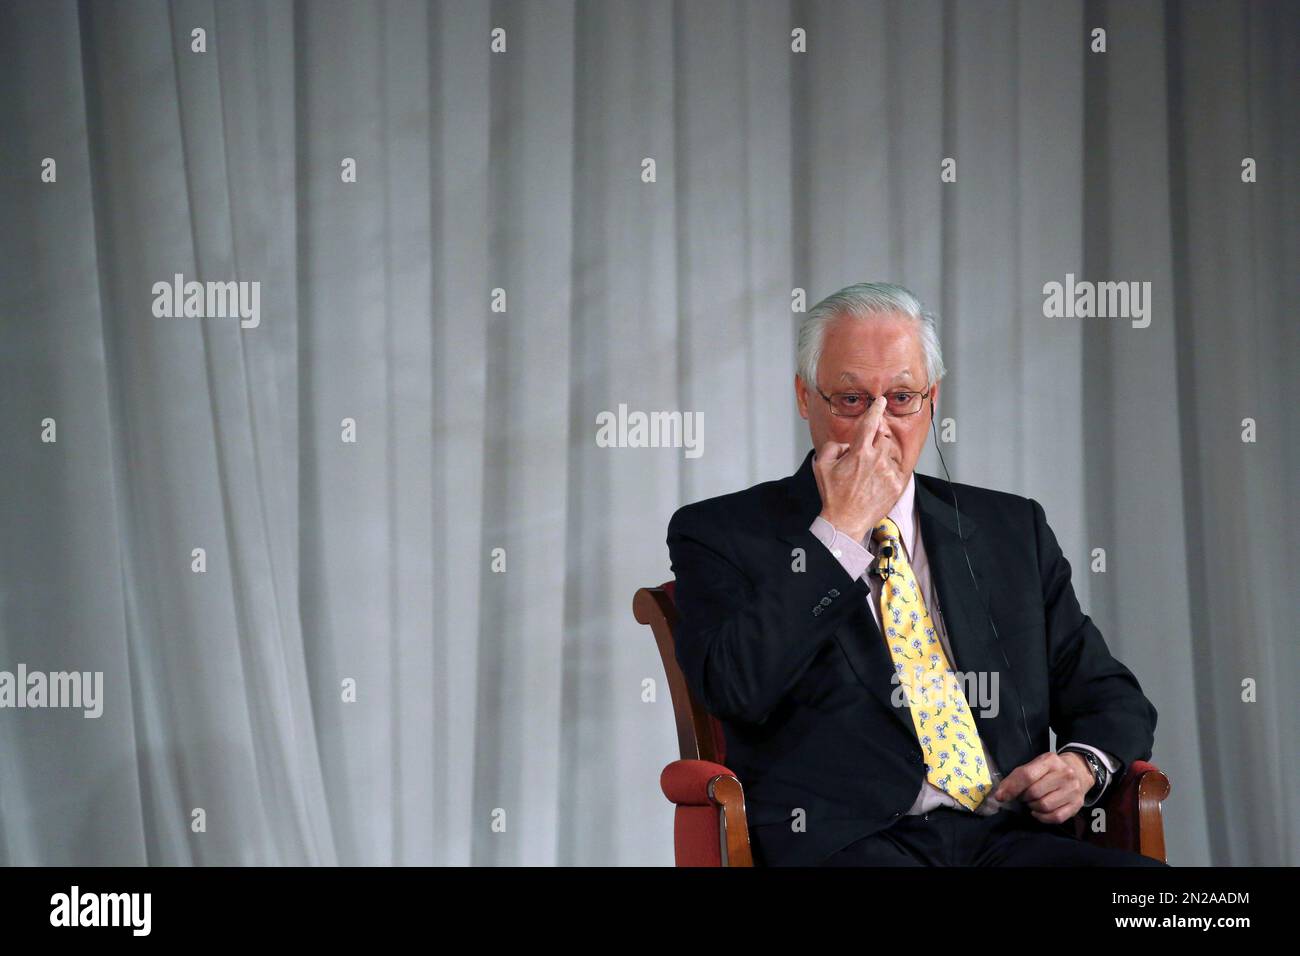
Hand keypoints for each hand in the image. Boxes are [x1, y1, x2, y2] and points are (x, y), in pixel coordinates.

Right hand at [812, 396, 906, 542]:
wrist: (845, 521)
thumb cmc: (833, 495)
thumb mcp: (821, 466)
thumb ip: (833, 446)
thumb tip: (846, 444)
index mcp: (859, 452)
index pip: (870, 423)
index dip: (876, 409)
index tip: (881, 401)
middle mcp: (876, 459)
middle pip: (883, 436)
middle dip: (876, 439)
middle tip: (865, 453)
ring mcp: (888, 472)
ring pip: (889, 453)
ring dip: (880, 457)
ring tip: (867, 475)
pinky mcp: (897, 484)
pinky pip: (896, 469)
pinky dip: (887, 472)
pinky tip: (875, 483)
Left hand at [991, 751, 1091, 824]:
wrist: (1078, 770)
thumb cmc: (1051, 770)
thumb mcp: (1035, 765)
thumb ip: (1017, 777)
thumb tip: (1000, 794)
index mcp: (1050, 760)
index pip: (1027, 775)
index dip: (1011, 788)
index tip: (1000, 796)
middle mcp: (1064, 774)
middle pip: (1035, 793)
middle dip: (1023, 798)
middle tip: (1022, 797)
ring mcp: (1073, 790)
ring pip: (1045, 806)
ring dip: (1032, 807)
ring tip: (1031, 802)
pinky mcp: (1077, 804)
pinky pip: (1056, 817)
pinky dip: (1043, 817)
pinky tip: (1038, 812)